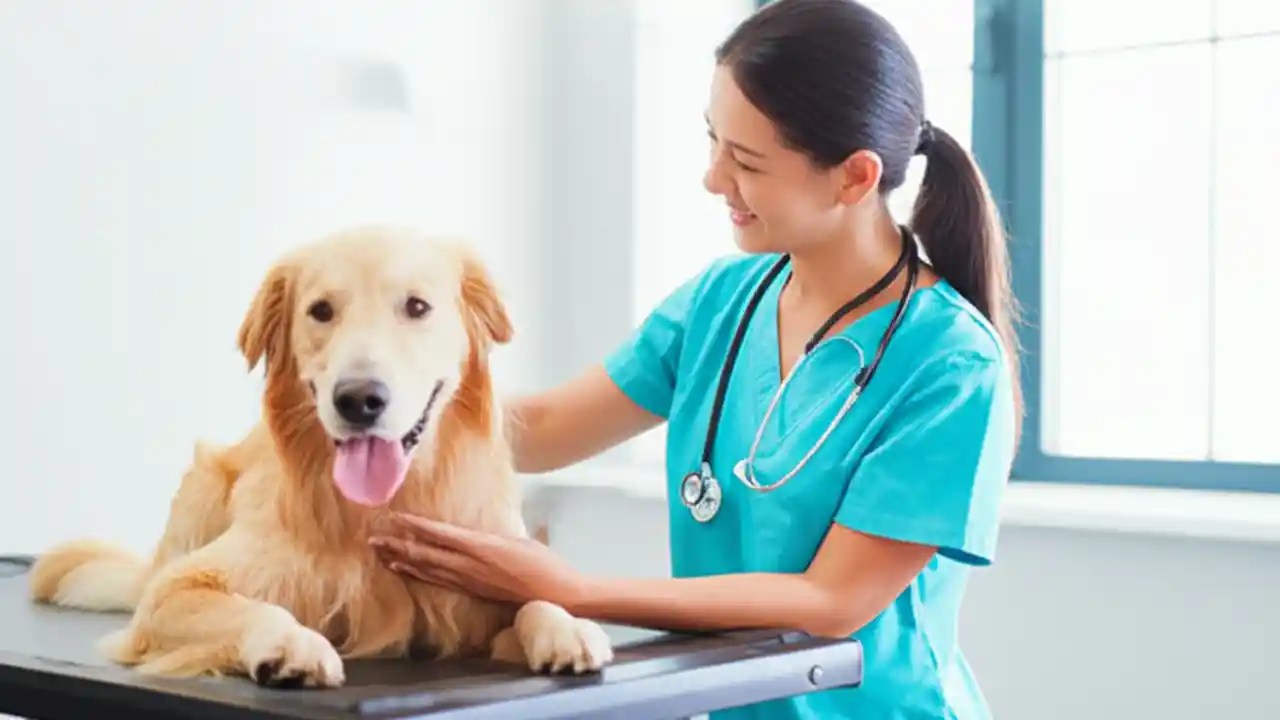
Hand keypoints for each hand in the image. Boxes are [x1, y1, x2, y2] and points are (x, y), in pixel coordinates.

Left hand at [370, 513, 587, 608]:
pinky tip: (405, 569)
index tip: (394, 518)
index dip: (415, 527)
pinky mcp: (472, 590)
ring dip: (402, 560)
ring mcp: (469, 580)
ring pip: (428, 569)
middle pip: (426, 554)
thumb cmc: (544, 563)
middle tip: (372, 538)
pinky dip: (418, 573)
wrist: (557, 593)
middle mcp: (470, 565)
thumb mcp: (518, 540)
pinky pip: (438, 580)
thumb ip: (493, 536)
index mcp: (482, 547)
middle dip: (398, 545)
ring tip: (380, 552)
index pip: (440, 535)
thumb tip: (477, 531)